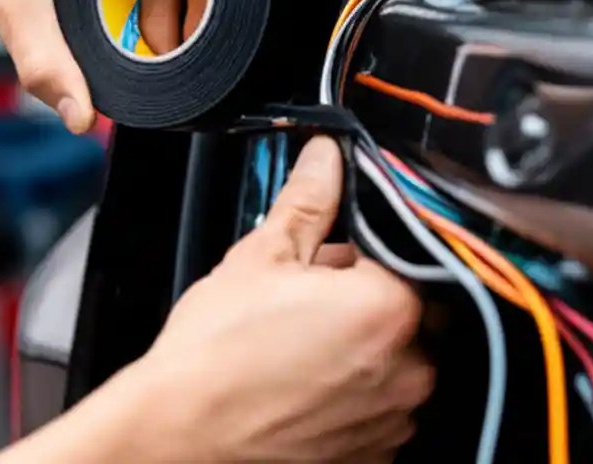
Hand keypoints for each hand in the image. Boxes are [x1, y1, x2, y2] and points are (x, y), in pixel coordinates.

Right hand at [130, 137, 431, 461]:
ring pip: (398, 364)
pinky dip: (355, 396)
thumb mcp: (259, 256)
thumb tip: (326, 158)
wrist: (181, 431)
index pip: (406, 256)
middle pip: (410, 313)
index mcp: (389, 307)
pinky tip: (304, 385)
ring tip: (300, 348)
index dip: (363, 254)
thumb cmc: (214, 354)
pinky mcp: (377, 455)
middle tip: (310, 302)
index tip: (330, 260)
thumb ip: (308, 201)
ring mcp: (394, 419)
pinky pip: (381, 410)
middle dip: (368, 301)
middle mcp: (409, 369)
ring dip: (364, 351)